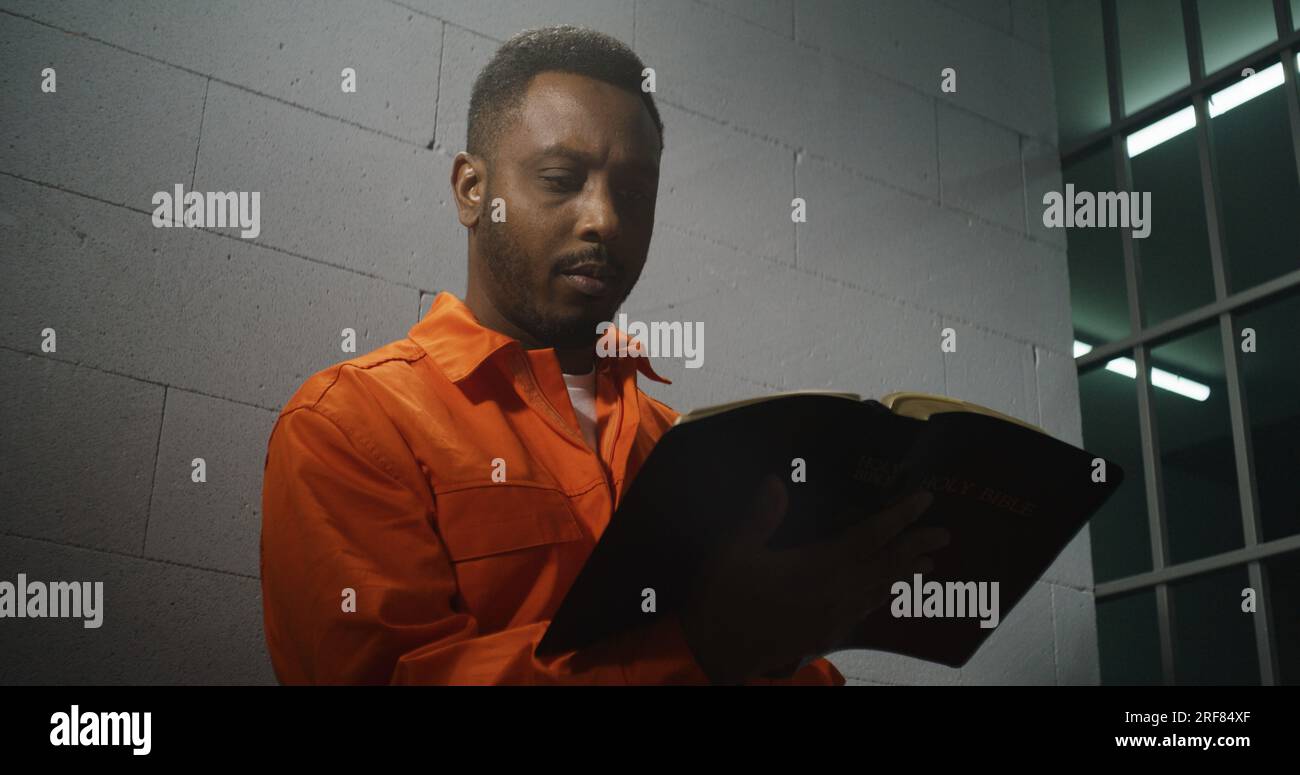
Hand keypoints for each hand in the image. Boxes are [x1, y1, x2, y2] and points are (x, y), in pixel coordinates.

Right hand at [679, 473, 947, 683]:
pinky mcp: (823, 635)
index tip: (925, 500)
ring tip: (927, 564)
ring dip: (904, 574)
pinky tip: (883, 595)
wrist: (713, 652)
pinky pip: (863, 612)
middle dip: (917, 547)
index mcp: (816, 567)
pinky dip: (880, 597)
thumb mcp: (733, 551)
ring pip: (879, 591)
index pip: (869, 537)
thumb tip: (775, 480)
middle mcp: (834, 593)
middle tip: (945, 535)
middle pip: (886, 566)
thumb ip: (759, 516)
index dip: (900, 517)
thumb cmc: (721, 598)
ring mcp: (831, 618)